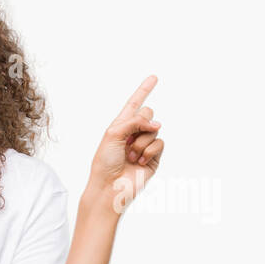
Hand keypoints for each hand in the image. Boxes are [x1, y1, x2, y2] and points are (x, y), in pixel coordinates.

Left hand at [89, 75, 164, 211]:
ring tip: (130, 156)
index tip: (154, 77)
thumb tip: (156, 124)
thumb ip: (134, 121)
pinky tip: (138, 162)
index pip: (134, 104)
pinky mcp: (154, 158)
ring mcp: (145, 145)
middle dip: (140, 123)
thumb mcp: (113, 133)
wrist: (110, 186)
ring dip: (140, 142)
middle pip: (148, 114)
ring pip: (154, 130)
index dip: (144, 90)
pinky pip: (160, 143)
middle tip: (129, 139)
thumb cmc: (105, 161)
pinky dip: (149, 151)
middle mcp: (134, 133)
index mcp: (121, 125)